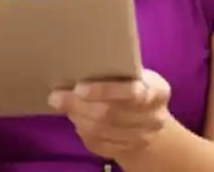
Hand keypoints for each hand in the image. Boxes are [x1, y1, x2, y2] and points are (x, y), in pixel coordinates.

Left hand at [48, 69, 171, 158]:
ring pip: (101, 129)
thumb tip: (78, 63)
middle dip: (79, 104)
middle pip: (110, 113)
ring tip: (62, 104)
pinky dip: (83, 130)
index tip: (78, 87)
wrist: (151, 121)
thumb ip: (115, 68)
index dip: (103, 91)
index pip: (131, 92)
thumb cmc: (136, 86)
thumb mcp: (134, 73)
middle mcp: (153, 117)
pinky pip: (99, 143)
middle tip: (57, 96)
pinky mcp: (127, 150)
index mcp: (157, 91)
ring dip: (78, 116)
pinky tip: (75, 118)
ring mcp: (141, 137)